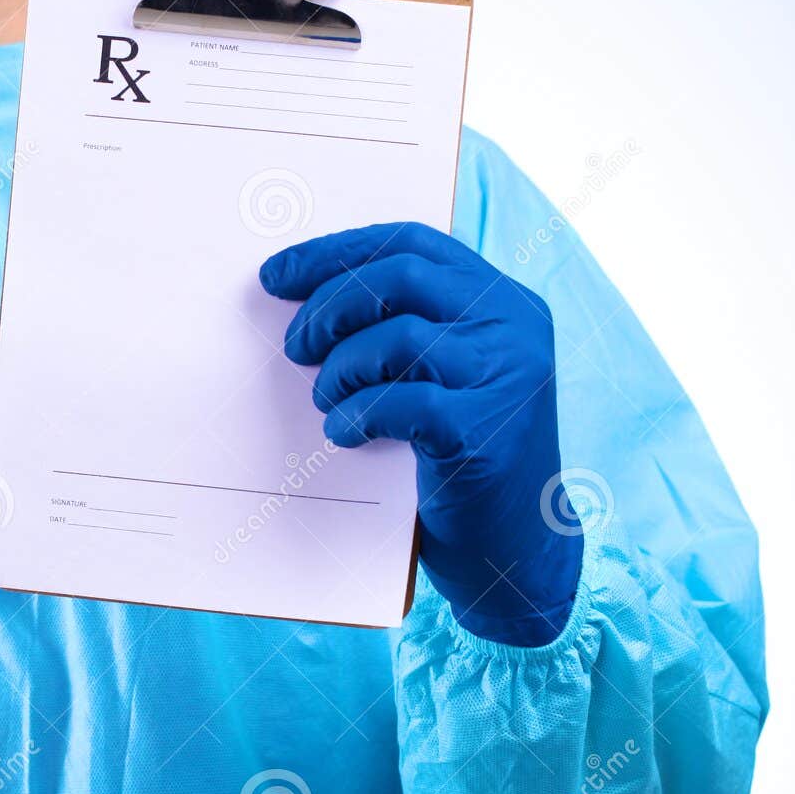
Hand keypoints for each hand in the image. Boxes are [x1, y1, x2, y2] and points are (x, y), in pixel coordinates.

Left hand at [259, 222, 581, 645]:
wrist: (517, 549)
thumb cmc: (462, 459)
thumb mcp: (443, 377)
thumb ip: (404, 328)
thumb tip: (303, 297)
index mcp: (503, 301)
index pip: (411, 244)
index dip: (336, 253)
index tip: (277, 275)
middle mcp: (515, 327)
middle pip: (403, 276)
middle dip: (331, 304)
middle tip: (295, 346)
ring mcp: (509, 376)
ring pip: (400, 336)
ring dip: (342, 367)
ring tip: (326, 398)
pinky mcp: (487, 430)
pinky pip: (402, 401)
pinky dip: (358, 413)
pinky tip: (346, 433)